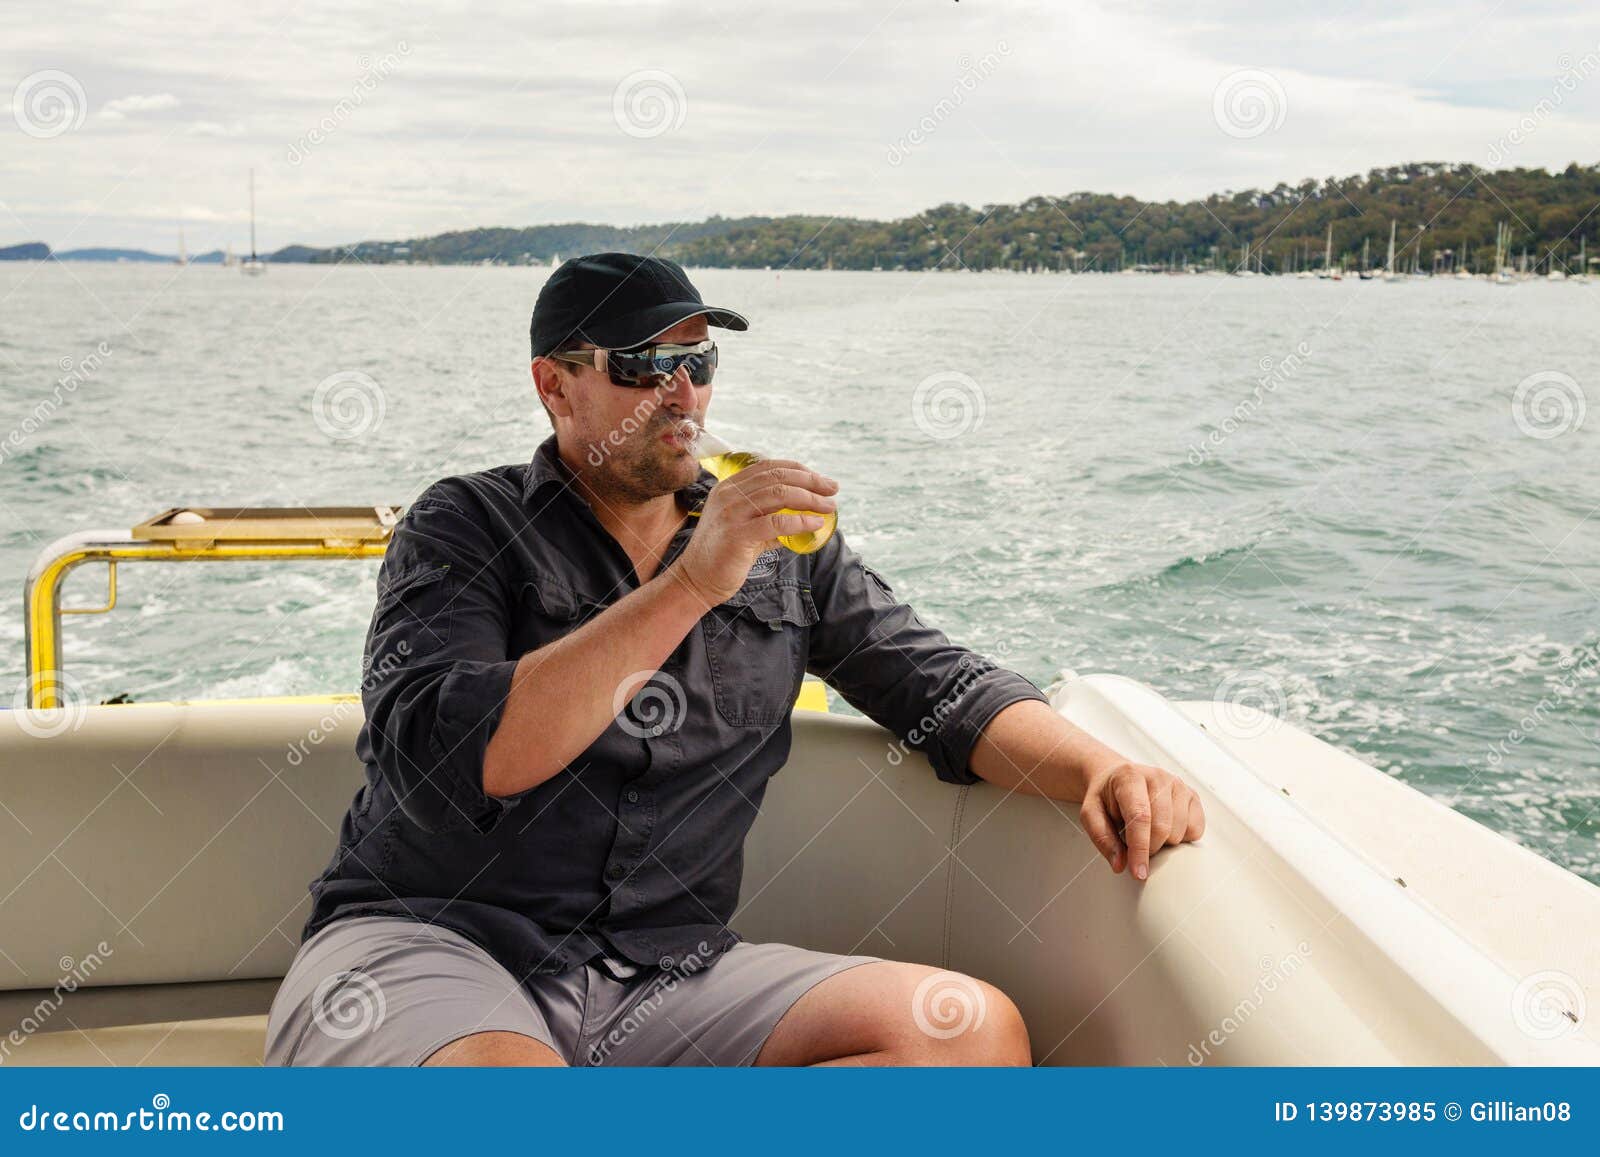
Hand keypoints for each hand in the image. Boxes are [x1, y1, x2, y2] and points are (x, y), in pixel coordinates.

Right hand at [671, 458, 838, 604]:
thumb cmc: (724, 554)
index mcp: (730, 487)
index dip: (799, 469)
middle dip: (810, 481)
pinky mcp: (737, 535)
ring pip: (778, 495)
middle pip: (777, 477)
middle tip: (832, 490)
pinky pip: (775, 523)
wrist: (697, 580)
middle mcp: (729, 495)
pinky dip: (799, 521)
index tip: (821, 480)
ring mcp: (731, 513)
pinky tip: (815, 524)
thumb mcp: (747, 527)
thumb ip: (770, 518)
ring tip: (829, 507)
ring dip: (810, 499)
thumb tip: (805, 516)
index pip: (769, 467)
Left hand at [1078, 759, 1204, 880]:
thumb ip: (1102, 838)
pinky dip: (1181, 838)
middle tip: (1134, 846)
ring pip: (1180, 831)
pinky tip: (1165, 829)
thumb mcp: (1091, 813)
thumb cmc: (1106, 796)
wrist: (1118, 776)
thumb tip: (1120, 864)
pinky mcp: (1192, 795)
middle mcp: (1158, 777)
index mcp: (1130, 776)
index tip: (1138, 873)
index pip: (1140, 817)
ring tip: (1148, 832)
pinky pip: (1196, 829)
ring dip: (1164, 843)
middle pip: (1162, 827)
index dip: (1139, 848)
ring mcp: (1178, 785)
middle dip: (1149, 848)